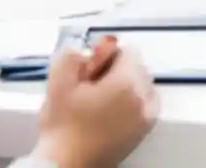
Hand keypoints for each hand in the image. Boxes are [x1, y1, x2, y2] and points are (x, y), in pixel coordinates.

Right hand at [33, 38, 159, 167]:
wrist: (67, 165)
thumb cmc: (63, 126)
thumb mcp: (59, 82)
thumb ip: (73, 55)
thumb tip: (86, 48)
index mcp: (128, 82)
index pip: (129, 50)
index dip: (106, 55)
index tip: (90, 71)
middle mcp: (145, 98)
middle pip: (137, 67)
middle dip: (116, 70)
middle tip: (91, 87)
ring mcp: (147, 116)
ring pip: (141, 86)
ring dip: (124, 86)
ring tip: (97, 102)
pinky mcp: (144, 131)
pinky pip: (143, 104)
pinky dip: (129, 103)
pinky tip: (106, 113)